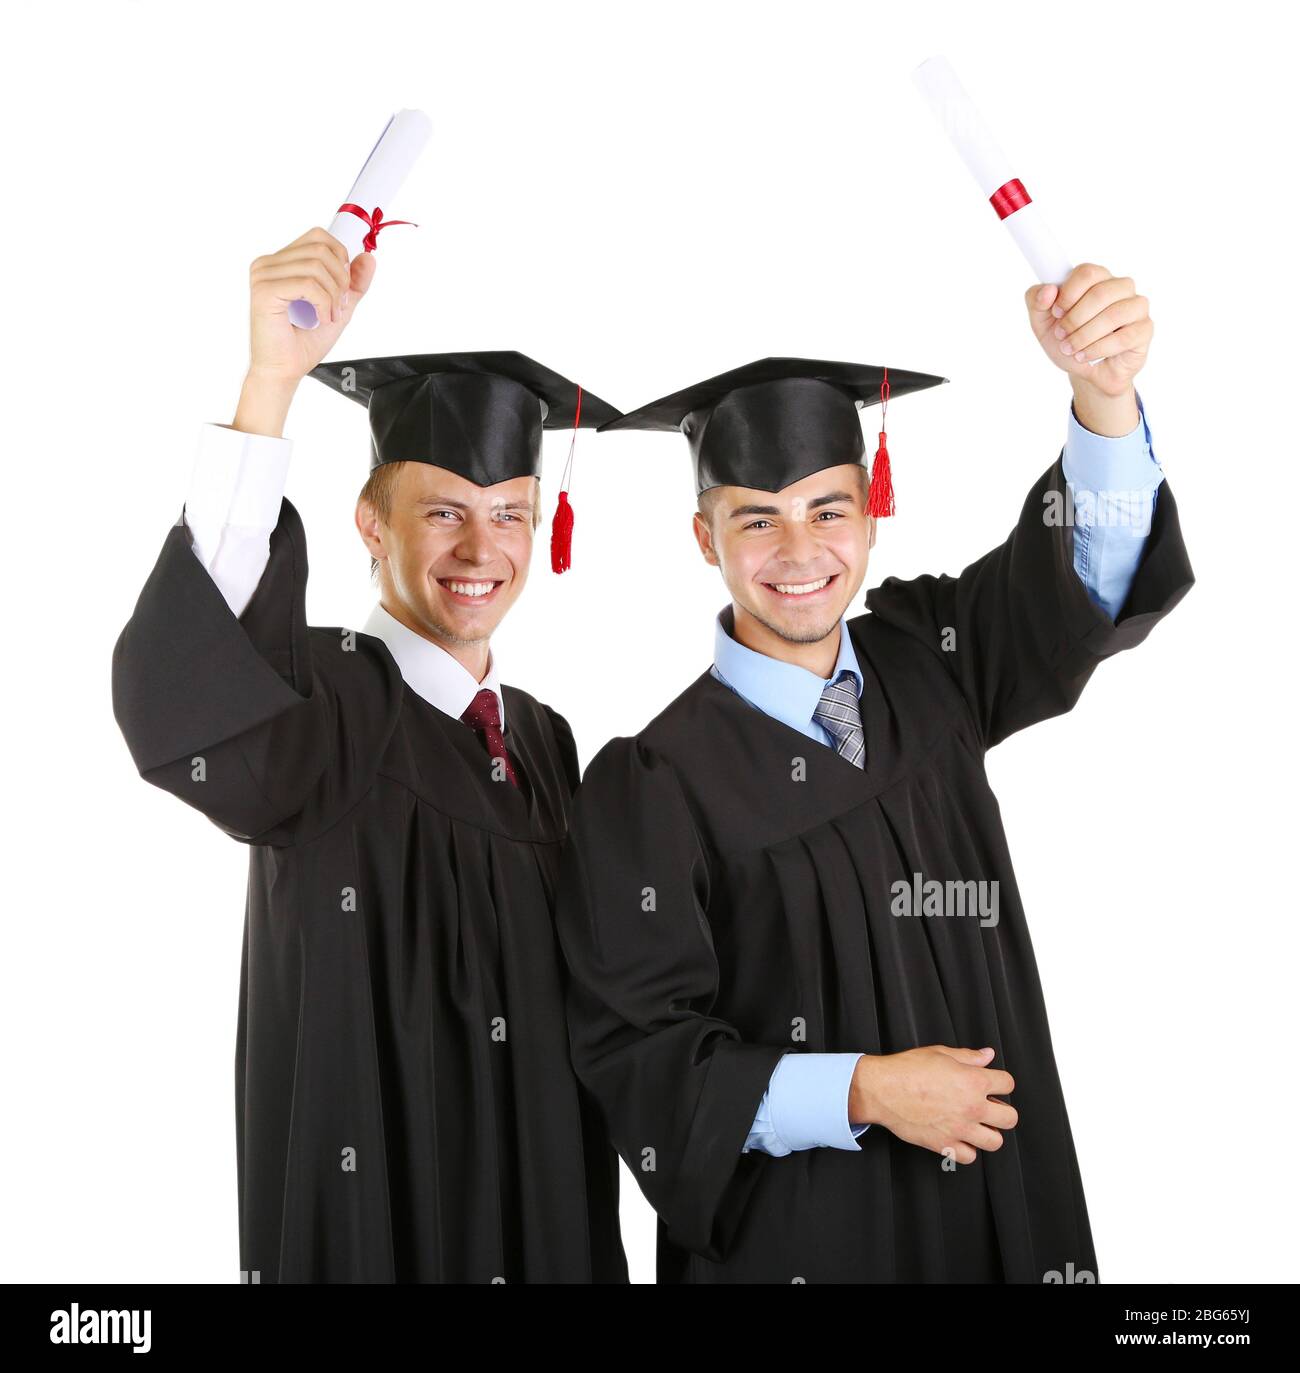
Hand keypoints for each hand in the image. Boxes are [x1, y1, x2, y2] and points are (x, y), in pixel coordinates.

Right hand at [248, 226, 375, 382]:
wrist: (285, 371)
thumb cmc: (304, 342)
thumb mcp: (339, 307)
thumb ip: (353, 283)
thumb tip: (368, 257)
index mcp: (281, 262)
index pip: (318, 236)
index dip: (340, 258)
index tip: (344, 288)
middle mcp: (268, 263)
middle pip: (320, 249)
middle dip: (341, 280)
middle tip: (340, 307)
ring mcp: (263, 274)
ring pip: (316, 266)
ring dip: (333, 296)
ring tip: (329, 317)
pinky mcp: (264, 290)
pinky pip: (308, 284)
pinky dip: (323, 303)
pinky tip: (320, 319)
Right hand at [849, 1045, 1016, 1163]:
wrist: (882, 1089)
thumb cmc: (907, 1069)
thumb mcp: (940, 1053)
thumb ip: (968, 1057)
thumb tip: (987, 1055)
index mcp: (973, 1081)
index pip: (1008, 1084)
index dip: (1000, 1081)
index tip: (993, 1083)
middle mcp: (972, 1107)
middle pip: (1010, 1118)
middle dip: (1002, 1110)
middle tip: (988, 1106)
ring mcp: (960, 1128)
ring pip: (995, 1142)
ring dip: (988, 1133)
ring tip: (977, 1125)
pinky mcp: (945, 1144)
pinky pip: (970, 1156)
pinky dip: (967, 1149)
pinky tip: (959, 1137)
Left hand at [1025, 264, 1151, 398]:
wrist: (1086, 371)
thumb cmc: (1068, 340)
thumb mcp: (1043, 323)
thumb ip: (1036, 302)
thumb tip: (1048, 289)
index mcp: (1097, 278)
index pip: (1087, 272)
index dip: (1068, 294)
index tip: (1055, 313)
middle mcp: (1121, 287)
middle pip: (1100, 293)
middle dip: (1074, 319)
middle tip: (1060, 336)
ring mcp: (1137, 307)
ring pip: (1114, 314)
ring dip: (1085, 335)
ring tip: (1070, 349)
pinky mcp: (1145, 329)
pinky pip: (1125, 336)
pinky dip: (1099, 349)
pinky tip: (1084, 356)